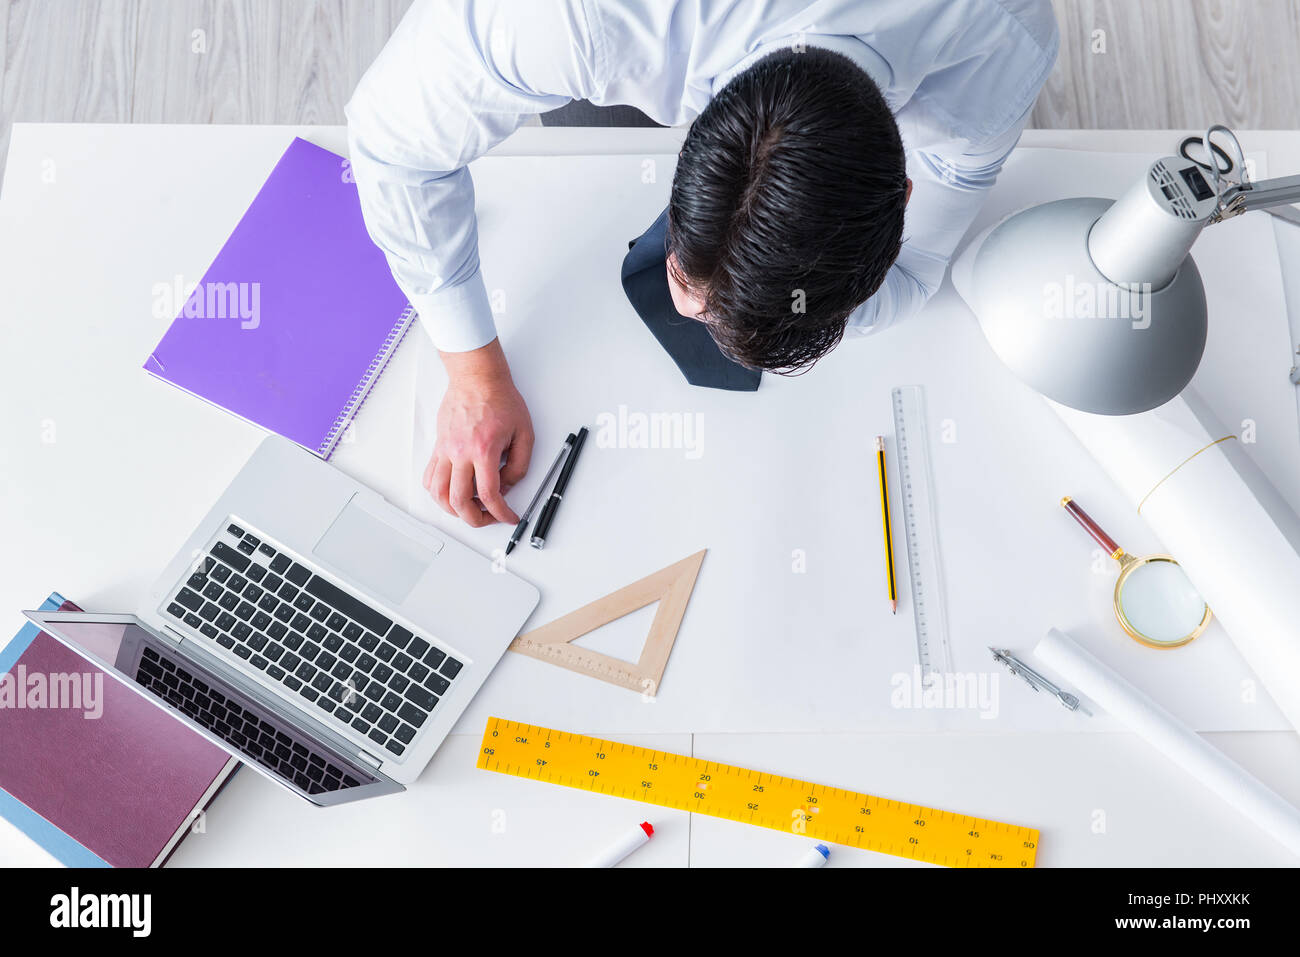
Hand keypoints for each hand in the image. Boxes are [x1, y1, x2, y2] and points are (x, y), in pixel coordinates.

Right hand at [423, 339, 533, 527]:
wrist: (477, 379)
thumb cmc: (500, 400)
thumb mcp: (524, 433)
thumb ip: (519, 465)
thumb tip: (508, 485)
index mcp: (484, 450)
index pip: (489, 494)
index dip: (500, 513)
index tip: (508, 517)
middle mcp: (460, 453)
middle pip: (459, 500)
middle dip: (475, 519)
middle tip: (488, 518)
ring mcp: (445, 450)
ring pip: (438, 493)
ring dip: (452, 509)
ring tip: (468, 509)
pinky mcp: (438, 446)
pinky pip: (430, 476)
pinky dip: (437, 492)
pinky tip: (450, 493)